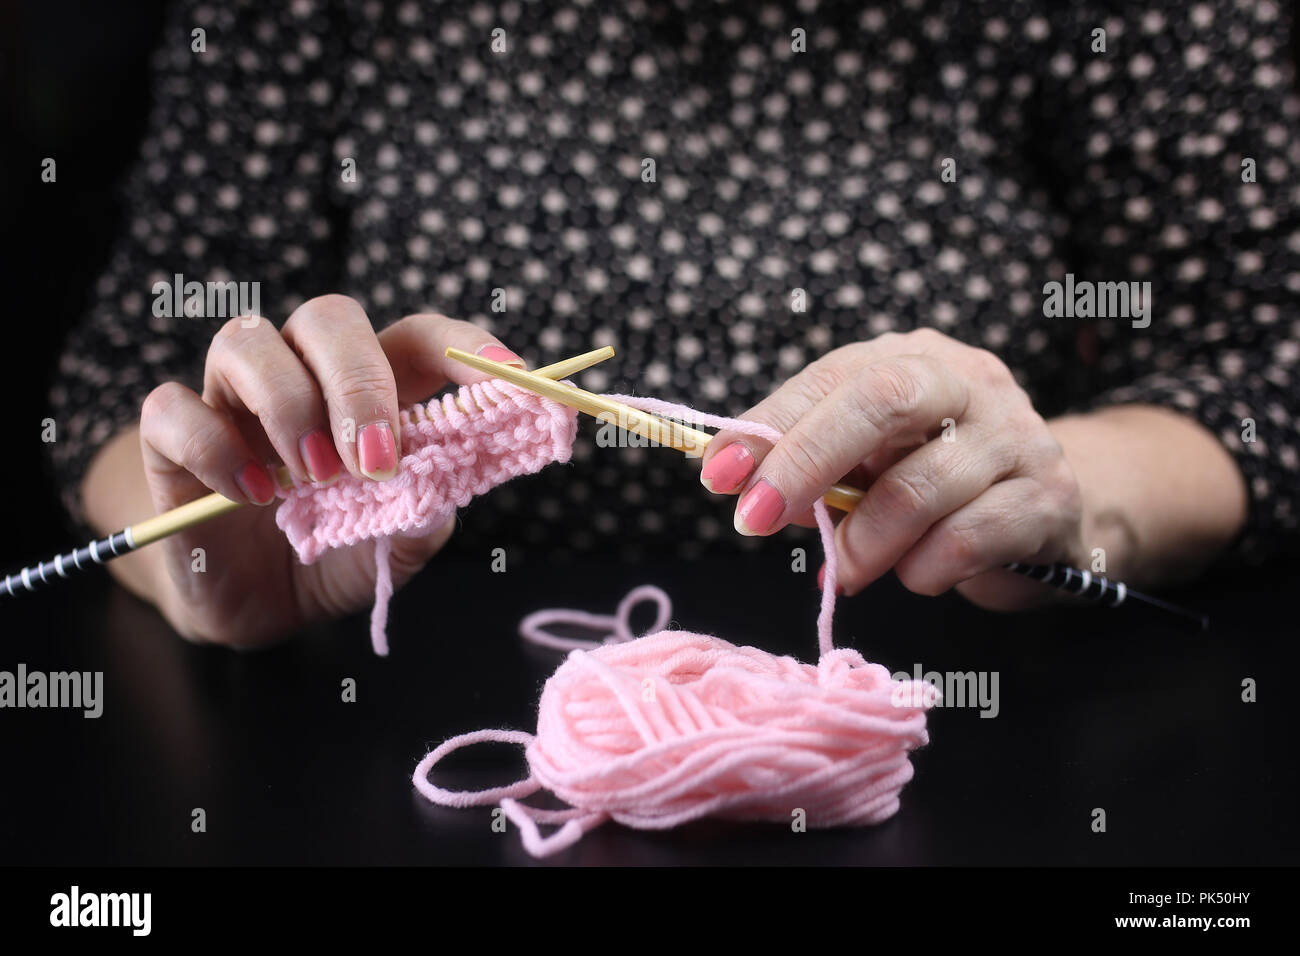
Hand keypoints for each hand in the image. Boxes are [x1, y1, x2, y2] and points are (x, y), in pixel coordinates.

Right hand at [129, 296, 524, 645]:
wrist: (256, 607)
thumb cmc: (335, 558)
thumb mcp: (394, 549)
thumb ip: (425, 516)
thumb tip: (447, 484)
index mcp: (372, 393)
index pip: (417, 338)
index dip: (462, 345)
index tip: (508, 373)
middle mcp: (304, 377)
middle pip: (329, 317)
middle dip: (359, 382)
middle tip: (376, 460)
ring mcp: (235, 401)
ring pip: (247, 341)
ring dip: (289, 407)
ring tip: (313, 479)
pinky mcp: (173, 439)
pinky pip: (174, 407)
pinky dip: (214, 448)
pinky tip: (249, 495)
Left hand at [700, 328, 1085, 609]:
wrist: (1047, 511)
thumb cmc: (935, 481)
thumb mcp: (867, 461)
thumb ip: (808, 461)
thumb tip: (730, 477)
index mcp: (913, 359)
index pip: (832, 377)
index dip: (770, 424)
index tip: (717, 475)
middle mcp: (970, 382)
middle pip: (883, 399)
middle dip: (806, 461)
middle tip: (755, 521)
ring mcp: (1017, 436)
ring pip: (919, 487)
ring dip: (864, 543)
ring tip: (849, 570)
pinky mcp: (1047, 499)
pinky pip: (964, 540)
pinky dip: (920, 571)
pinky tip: (915, 574)